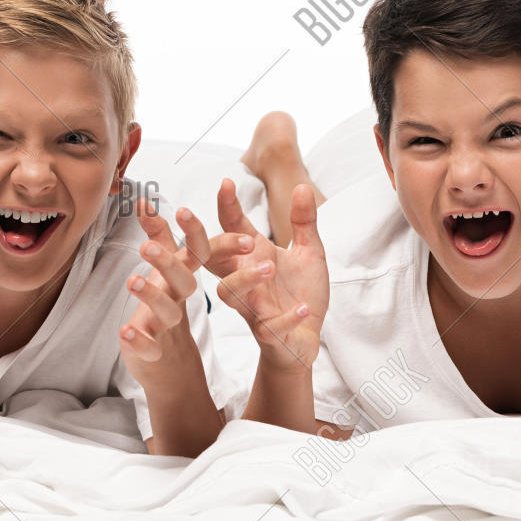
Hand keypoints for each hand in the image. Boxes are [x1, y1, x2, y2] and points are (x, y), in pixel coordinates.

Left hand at [117, 200, 217, 388]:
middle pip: (184, 281)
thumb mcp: (164, 271)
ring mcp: (167, 327)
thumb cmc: (166, 306)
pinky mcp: (154, 353)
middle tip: (147, 246)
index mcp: (181, 279)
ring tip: (132, 281)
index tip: (183, 210)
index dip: (194, 232)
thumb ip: (157, 237)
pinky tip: (125, 332)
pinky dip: (140, 341)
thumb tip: (143, 201)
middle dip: (169, 262)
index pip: (196, 253)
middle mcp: (178, 300)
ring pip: (168, 313)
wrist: (171, 364)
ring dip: (152, 297)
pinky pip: (151, 348)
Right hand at [211, 178, 327, 372]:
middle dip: (212, 244)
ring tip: (270, 266)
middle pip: (212, 260)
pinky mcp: (269, 333)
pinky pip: (268, 327)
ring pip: (230, 294)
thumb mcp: (309, 252)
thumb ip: (304, 222)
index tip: (227, 182)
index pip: (231, 228)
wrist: (305, 338)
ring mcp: (254, 307)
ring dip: (246, 279)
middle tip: (230, 232)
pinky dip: (284, 318)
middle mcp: (245, 280)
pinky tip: (303, 309)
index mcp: (252, 256)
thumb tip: (301, 186)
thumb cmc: (299, 291)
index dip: (227, 206)